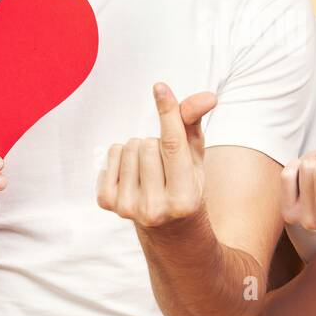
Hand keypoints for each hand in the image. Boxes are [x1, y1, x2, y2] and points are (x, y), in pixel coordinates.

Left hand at [97, 82, 216, 230]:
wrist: (167, 226)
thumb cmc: (185, 183)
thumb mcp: (196, 157)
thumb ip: (196, 124)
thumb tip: (208, 96)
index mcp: (185, 198)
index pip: (173, 146)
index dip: (168, 114)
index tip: (160, 88)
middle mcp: (156, 208)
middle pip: (147, 144)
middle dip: (155, 143)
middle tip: (163, 163)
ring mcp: (129, 208)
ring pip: (128, 147)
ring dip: (138, 149)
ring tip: (148, 168)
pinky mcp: (108, 203)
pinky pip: (110, 155)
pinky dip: (120, 156)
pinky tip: (132, 173)